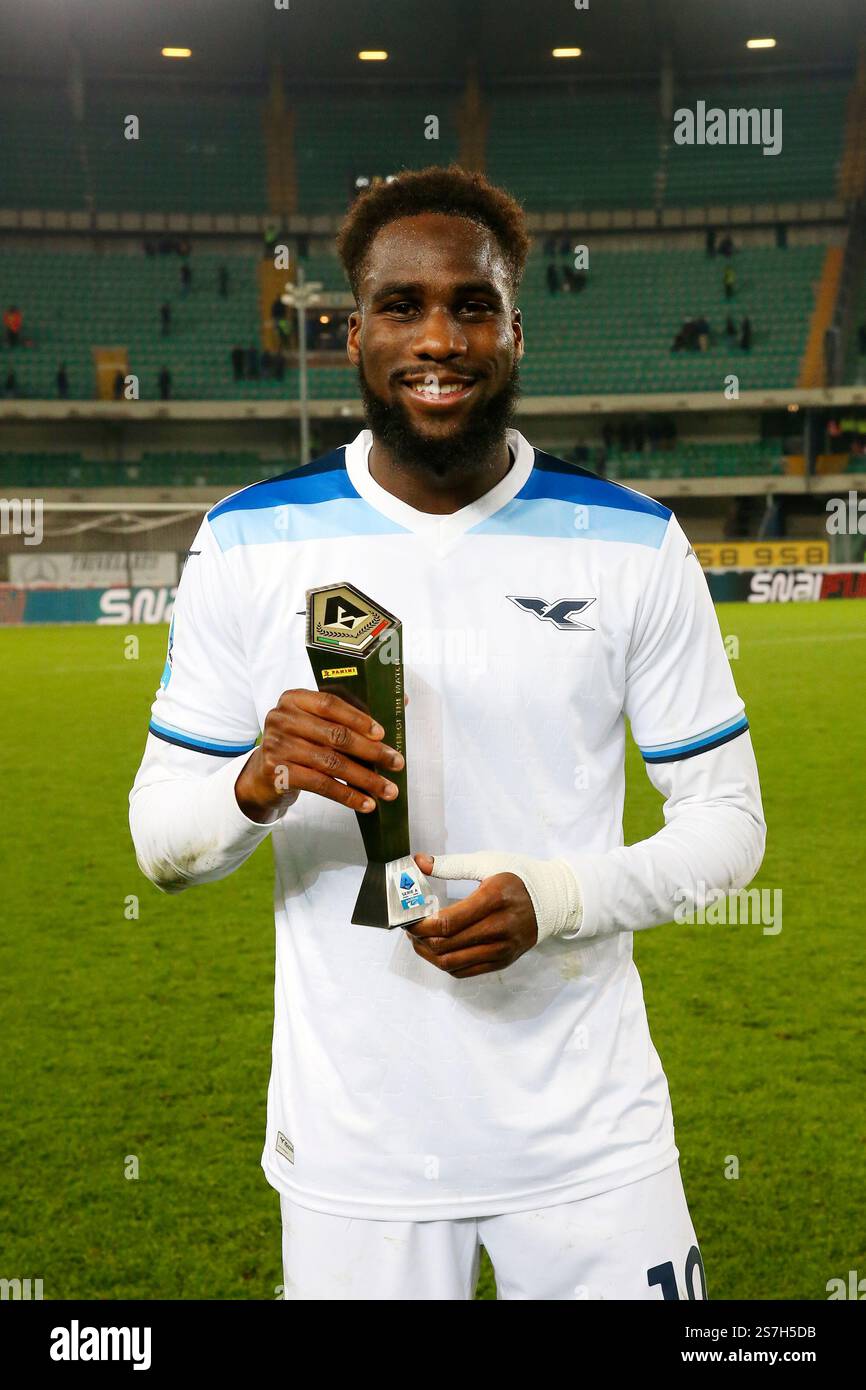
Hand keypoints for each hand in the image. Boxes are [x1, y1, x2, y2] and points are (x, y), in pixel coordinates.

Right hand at [235, 689, 403, 822]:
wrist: (264, 774)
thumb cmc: (301, 742)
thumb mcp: (316, 723)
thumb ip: (351, 712)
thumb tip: (401, 700)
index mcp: (294, 699)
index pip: (330, 703)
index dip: (358, 718)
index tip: (382, 734)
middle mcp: (282, 719)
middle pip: (335, 735)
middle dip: (371, 751)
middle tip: (396, 763)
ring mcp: (277, 746)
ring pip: (331, 763)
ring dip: (365, 779)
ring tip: (387, 789)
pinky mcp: (278, 773)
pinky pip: (321, 785)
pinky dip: (347, 795)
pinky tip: (366, 803)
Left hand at [405, 852, 538, 977]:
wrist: (552, 899)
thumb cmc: (518, 877)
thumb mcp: (486, 863)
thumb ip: (450, 865)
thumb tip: (418, 862)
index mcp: (493, 899)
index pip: (448, 922)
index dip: (420, 925)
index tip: (407, 919)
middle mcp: (499, 928)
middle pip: (445, 945)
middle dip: (419, 939)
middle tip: (410, 928)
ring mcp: (502, 949)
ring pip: (451, 963)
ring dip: (428, 954)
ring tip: (419, 940)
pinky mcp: (502, 961)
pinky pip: (464, 971)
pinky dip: (444, 963)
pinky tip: (437, 949)